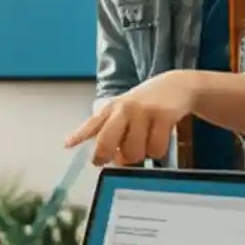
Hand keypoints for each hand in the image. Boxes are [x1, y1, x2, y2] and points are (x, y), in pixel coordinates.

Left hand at [66, 71, 196, 165]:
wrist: (177, 85)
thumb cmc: (146, 105)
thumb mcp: (124, 112)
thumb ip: (111, 133)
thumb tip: (109, 159)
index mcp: (111, 108)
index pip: (91, 123)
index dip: (78, 135)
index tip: (67, 144)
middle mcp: (124, 109)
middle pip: (106, 143)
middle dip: (106, 157)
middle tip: (116, 159)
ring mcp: (143, 112)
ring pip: (133, 152)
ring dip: (140, 155)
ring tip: (144, 142)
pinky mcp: (163, 116)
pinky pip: (155, 150)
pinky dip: (157, 151)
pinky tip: (159, 138)